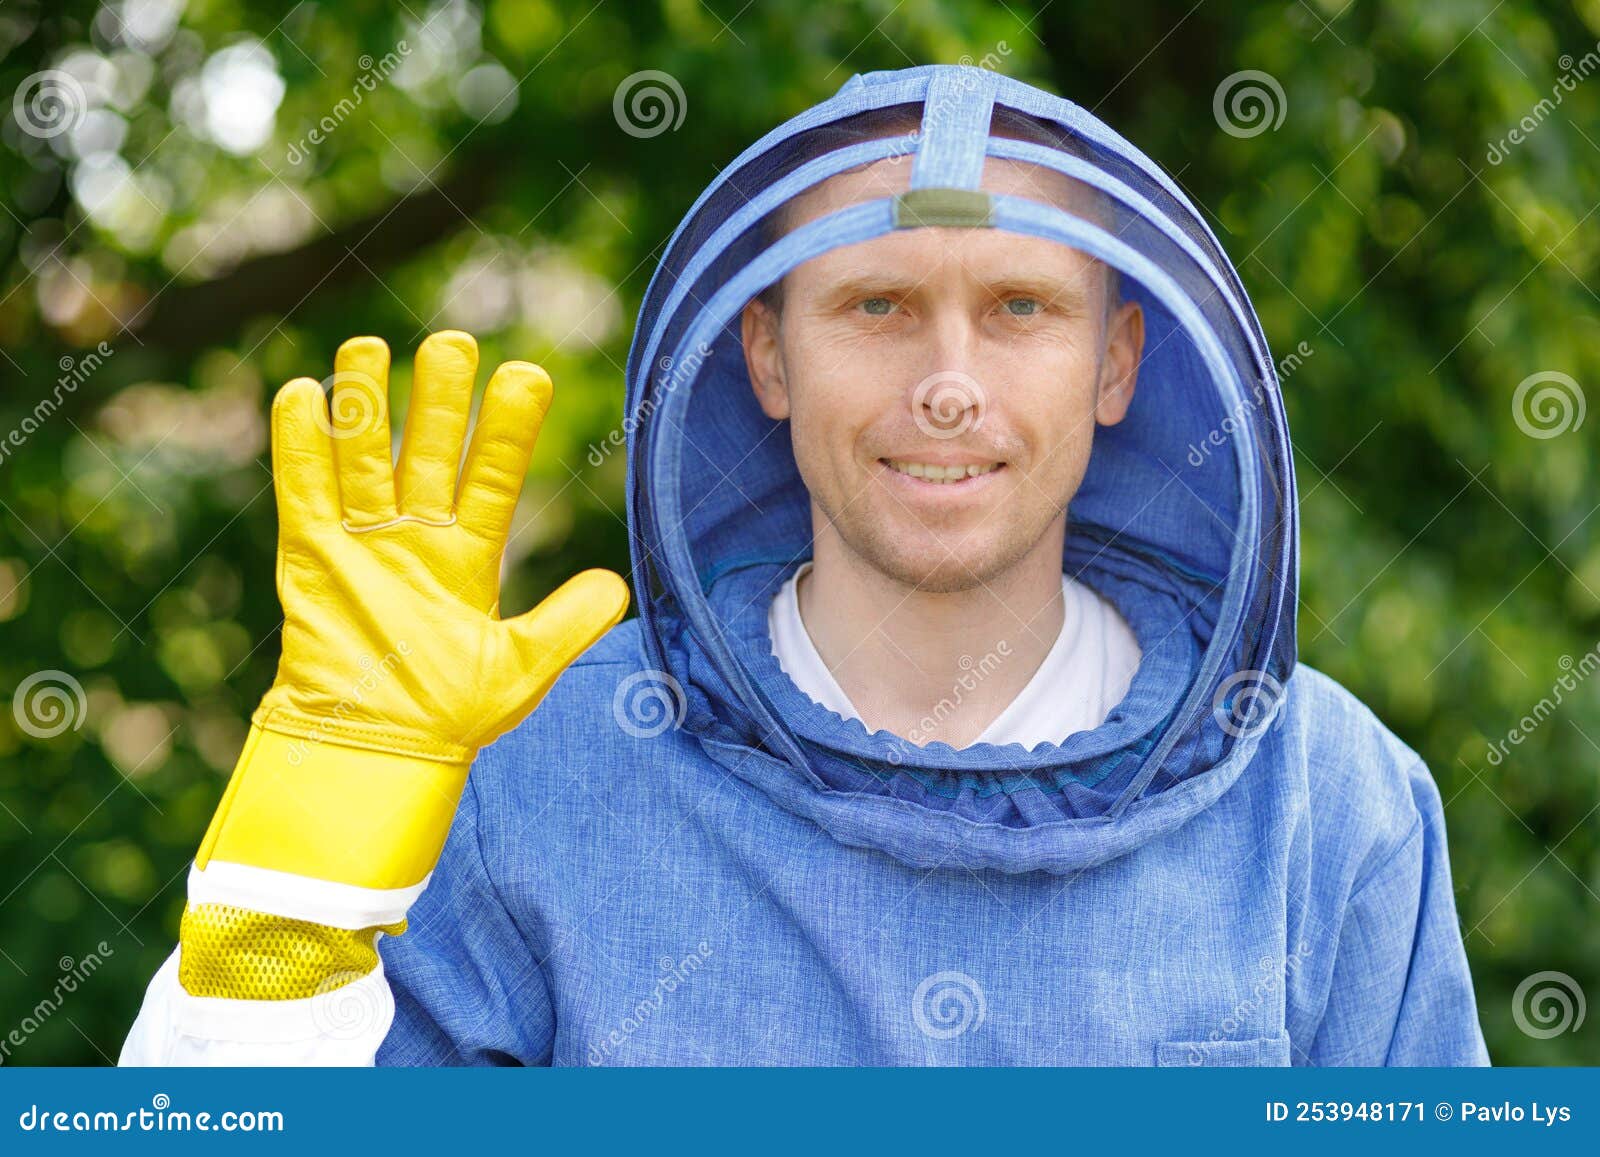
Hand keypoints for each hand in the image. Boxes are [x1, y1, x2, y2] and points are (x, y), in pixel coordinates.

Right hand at [255, 330, 628, 762]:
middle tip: (453, 342)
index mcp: (471, 555)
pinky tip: (302, 393)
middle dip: (440, 401)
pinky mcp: (312, 557)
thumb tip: (616, 587)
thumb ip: (565, 626)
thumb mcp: (522, 670)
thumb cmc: (450, 714)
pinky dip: (301, 448)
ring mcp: (364, 542)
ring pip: (366, 459)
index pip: (493, 478)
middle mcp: (418, 536)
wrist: (378, 749)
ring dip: (366, 405)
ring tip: (370, 346)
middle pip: (430, 452)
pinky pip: (304, 493)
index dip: (508, 430)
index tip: (527, 376)